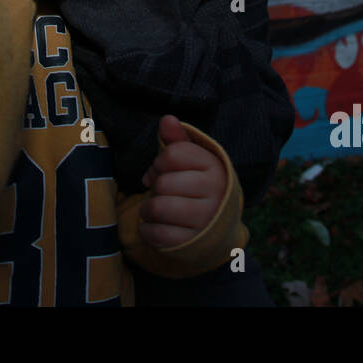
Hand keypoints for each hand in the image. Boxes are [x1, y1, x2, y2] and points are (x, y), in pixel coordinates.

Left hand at [138, 116, 225, 247]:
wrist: (216, 227)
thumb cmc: (197, 186)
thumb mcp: (193, 160)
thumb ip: (178, 140)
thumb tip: (167, 119)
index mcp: (215, 167)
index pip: (172, 155)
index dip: (159, 162)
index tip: (162, 170)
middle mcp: (215, 193)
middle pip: (164, 183)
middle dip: (154, 187)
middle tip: (161, 192)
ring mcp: (206, 220)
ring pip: (158, 208)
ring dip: (147, 209)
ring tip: (155, 209)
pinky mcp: (192, 243)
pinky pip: (156, 234)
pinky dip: (147, 230)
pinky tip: (155, 226)